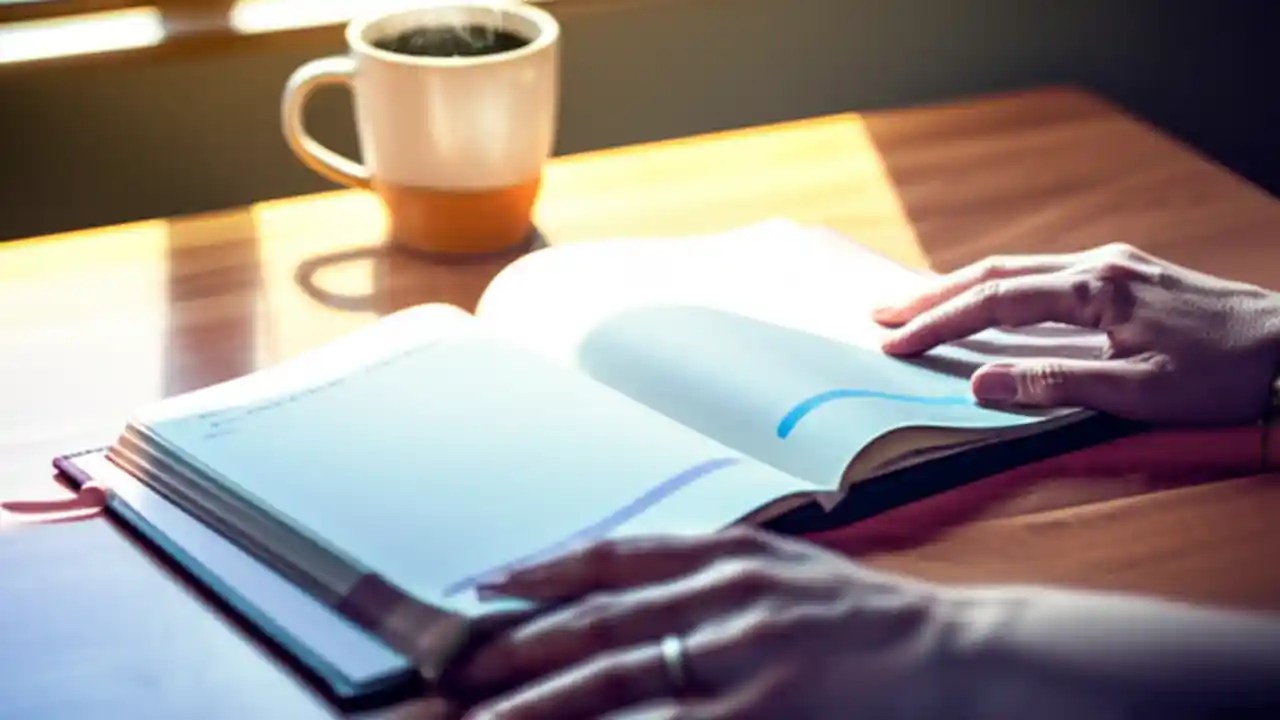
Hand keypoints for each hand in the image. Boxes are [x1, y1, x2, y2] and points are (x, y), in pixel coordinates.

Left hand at [448, 529, 949, 718]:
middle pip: (600, 618)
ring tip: (485, 718)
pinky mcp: (766, 707)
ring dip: (542, 700)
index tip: (488, 586)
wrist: (956, 656)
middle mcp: (729, 590)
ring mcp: (746, 650)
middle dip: (521, 644)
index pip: (616, 556)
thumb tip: (636, 594)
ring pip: (619, 676)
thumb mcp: (789, 573)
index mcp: (732, 553)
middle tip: (459, 667)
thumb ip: (715, 577)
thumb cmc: (866, 621)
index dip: (545, 570)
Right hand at [873, 243, 1279, 422]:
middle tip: (882, 312)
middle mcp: (1098, 264)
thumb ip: (1056, 383)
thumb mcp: (1140, 391)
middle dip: (934, 294)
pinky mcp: (1126, 273)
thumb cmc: (1223, 374)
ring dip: (963, 287)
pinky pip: (1045, 275)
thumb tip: (980, 384)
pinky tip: (988, 299)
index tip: (893, 342)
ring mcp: (1113, 263)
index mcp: (1096, 288)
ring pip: (1019, 269)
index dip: (939, 323)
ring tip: (917, 304)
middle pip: (996, 272)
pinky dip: (1000, 287)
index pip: (995, 302)